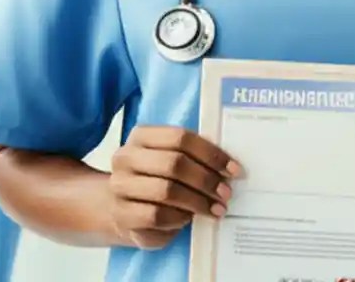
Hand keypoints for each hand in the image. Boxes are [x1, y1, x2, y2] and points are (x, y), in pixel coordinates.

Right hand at [107, 126, 242, 249]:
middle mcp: (126, 157)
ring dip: (197, 202)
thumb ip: (192, 157)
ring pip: (166, 191)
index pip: (180, 137)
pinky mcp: (121, 215)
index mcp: (141, 136)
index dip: (211, 154)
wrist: (120, 208)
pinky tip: (189, 219)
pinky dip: (178, 218)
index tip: (234, 170)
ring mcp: (120, 186)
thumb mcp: (169, 161)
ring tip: (215, 209)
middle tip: (226, 193)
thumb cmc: (154, 180)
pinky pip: (156, 216)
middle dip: (206, 180)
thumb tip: (230, 167)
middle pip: (174, 163)